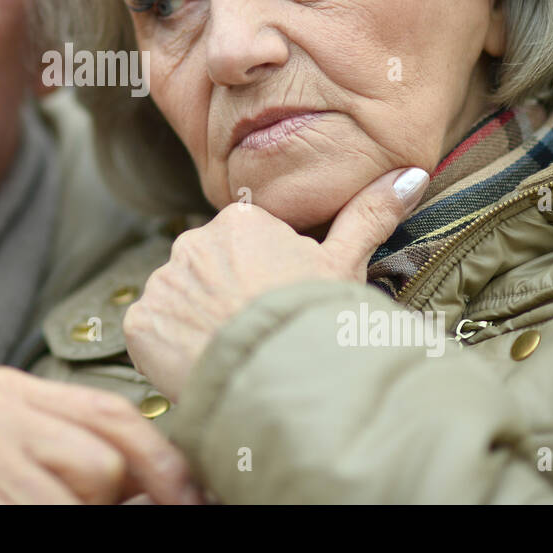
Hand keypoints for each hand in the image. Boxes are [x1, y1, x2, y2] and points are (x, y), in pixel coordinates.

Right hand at [0, 366, 203, 504]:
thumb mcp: (9, 468)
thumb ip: (76, 464)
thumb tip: (171, 490)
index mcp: (9, 389)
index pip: (114, 414)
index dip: (166, 464)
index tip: (197, 503)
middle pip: (103, 463)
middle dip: (95, 507)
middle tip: (34, 510)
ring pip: (81, 500)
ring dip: (60, 524)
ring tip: (4, 515)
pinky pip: (41, 520)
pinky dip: (25, 530)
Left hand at [123, 166, 428, 401]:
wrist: (278, 378)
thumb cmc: (314, 319)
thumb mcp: (346, 263)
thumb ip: (369, 215)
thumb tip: (412, 174)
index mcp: (239, 221)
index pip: (241, 247)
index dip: (261, 280)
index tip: (276, 305)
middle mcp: (191, 242)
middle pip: (206, 271)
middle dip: (225, 298)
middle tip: (256, 331)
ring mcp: (162, 282)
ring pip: (178, 301)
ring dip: (196, 323)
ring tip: (232, 350)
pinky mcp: (140, 322)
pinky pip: (151, 331)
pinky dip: (169, 349)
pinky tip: (202, 361)